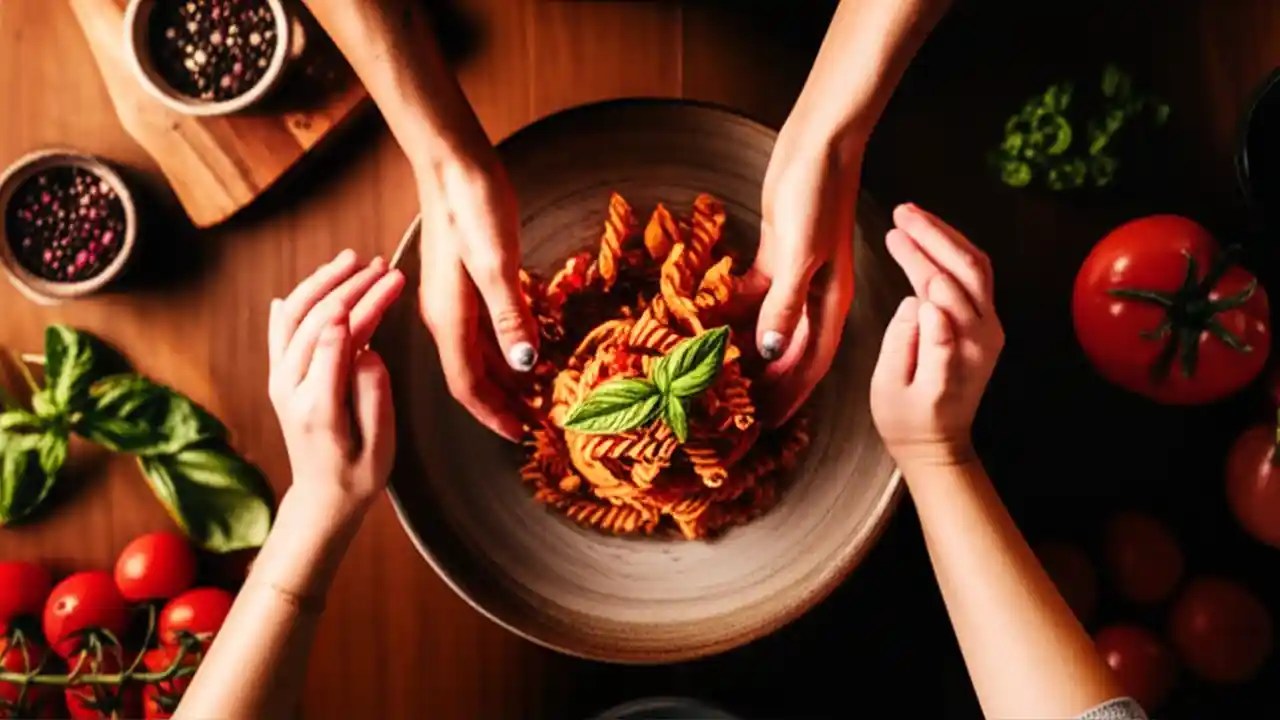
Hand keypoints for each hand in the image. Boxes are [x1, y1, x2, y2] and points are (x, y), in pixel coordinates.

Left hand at [268, 251, 405, 511]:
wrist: (322, 497)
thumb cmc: (360, 474)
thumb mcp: (381, 444)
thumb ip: (374, 396)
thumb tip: (369, 349)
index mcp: (318, 405)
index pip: (338, 337)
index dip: (365, 302)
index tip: (391, 279)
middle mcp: (290, 387)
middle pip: (316, 319)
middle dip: (351, 285)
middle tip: (382, 265)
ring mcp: (280, 380)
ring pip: (294, 318)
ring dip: (322, 284)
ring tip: (350, 260)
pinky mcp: (280, 377)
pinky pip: (281, 332)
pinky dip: (293, 304)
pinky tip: (305, 286)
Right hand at [415, 147, 535, 441]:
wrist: (452, 161)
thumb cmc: (473, 206)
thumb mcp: (497, 262)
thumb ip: (509, 316)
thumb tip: (524, 367)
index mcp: (449, 318)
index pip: (466, 384)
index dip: (492, 414)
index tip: (520, 437)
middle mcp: (446, 315)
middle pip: (471, 375)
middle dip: (500, 403)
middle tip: (534, 424)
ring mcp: (453, 299)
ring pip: (478, 354)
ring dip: (505, 378)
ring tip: (535, 396)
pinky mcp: (465, 281)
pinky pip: (483, 329)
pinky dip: (505, 347)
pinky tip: (528, 349)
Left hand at [744, 123, 862, 424]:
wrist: (817, 145)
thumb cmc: (816, 195)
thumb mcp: (799, 254)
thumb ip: (783, 305)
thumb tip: (766, 353)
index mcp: (829, 302)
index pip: (809, 363)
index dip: (790, 397)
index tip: (769, 428)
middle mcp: (814, 296)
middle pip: (788, 351)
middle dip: (767, 384)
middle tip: (736, 413)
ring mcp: (794, 276)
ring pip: (769, 326)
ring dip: (748, 351)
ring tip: (720, 379)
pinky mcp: (774, 256)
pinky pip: (753, 297)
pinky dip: (734, 313)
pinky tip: (709, 327)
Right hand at [870, 204, 1003, 469]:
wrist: (938, 445)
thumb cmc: (906, 420)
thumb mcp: (892, 387)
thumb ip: (906, 343)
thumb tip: (917, 303)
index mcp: (957, 348)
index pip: (940, 287)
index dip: (917, 257)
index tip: (891, 235)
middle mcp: (982, 334)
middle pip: (966, 268)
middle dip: (934, 234)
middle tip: (902, 212)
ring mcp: (989, 329)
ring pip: (976, 268)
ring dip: (946, 237)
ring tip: (913, 216)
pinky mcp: (986, 326)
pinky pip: (977, 279)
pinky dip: (956, 252)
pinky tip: (933, 239)